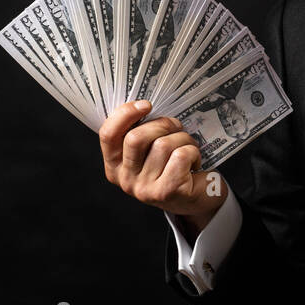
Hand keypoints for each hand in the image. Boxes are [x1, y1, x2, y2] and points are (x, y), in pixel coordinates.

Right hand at [99, 100, 228, 232]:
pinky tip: (194, 162)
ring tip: (188, 147)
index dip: (125, 114)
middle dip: (162, 124)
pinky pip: (181, 155)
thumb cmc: (172, 168)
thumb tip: (143, 106)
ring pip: (163, 145)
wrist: (196, 200)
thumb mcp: (149, 152)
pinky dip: (193, 151)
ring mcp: (145, 189)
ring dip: (183, 139)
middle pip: (136, 138)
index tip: (146, 105)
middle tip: (176, 127)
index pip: (108, 135)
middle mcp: (125, 180)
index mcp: (115, 166)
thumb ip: (139, 133)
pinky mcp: (167, 192)